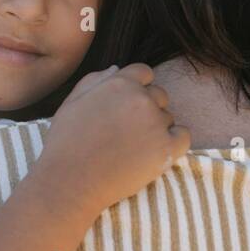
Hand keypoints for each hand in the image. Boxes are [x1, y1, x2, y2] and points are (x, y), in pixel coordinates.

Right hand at [37, 63, 190, 217]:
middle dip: (146, 108)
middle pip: (159, 95)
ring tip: (132, 146)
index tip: (125, 106)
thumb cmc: (66, 142)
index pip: (144, 73)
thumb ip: (95, 80)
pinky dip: (173, 142)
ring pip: (167, 117)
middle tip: (126, 130)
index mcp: (119, 83)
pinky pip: (183, 136)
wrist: (70, 181)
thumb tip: (117, 69)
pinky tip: (155, 151)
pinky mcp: (167, 149)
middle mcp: (141, 99)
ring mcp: (156, 124)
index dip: (136, 88)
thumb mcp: (71, 102)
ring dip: (155, 127)